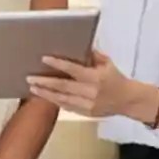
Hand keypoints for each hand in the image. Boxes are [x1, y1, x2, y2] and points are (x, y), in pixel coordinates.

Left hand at [27, 49, 143, 117]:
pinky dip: (55, 101)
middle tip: (30, 78)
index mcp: (96, 77)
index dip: (58, 64)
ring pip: (62, 99)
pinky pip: (67, 107)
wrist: (128, 100)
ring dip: (45, 93)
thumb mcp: (106, 62)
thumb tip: (77, 45)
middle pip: (63, 86)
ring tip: (32, 87)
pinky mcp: (86, 113)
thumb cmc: (116, 78)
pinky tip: (45, 96)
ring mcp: (88, 104)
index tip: (44, 59)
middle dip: (45, 82)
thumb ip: (91, 54)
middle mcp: (91, 92)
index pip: (73, 69)